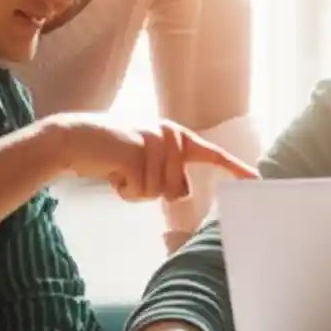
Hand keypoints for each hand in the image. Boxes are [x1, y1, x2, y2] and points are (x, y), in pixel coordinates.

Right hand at [47, 114, 258, 201]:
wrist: (71, 139)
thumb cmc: (110, 154)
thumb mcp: (147, 162)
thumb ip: (169, 175)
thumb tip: (183, 193)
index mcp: (179, 137)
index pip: (213, 155)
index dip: (236, 170)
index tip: (258, 181)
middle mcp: (173, 136)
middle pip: (178, 190)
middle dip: (151, 191)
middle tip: (128, 172)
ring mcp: (157, 142)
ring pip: (159, 194)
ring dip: (136, 190)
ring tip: (119, 169)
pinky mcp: (139, 152)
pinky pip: (142, 191)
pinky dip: (124, 190)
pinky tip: (112, 171)